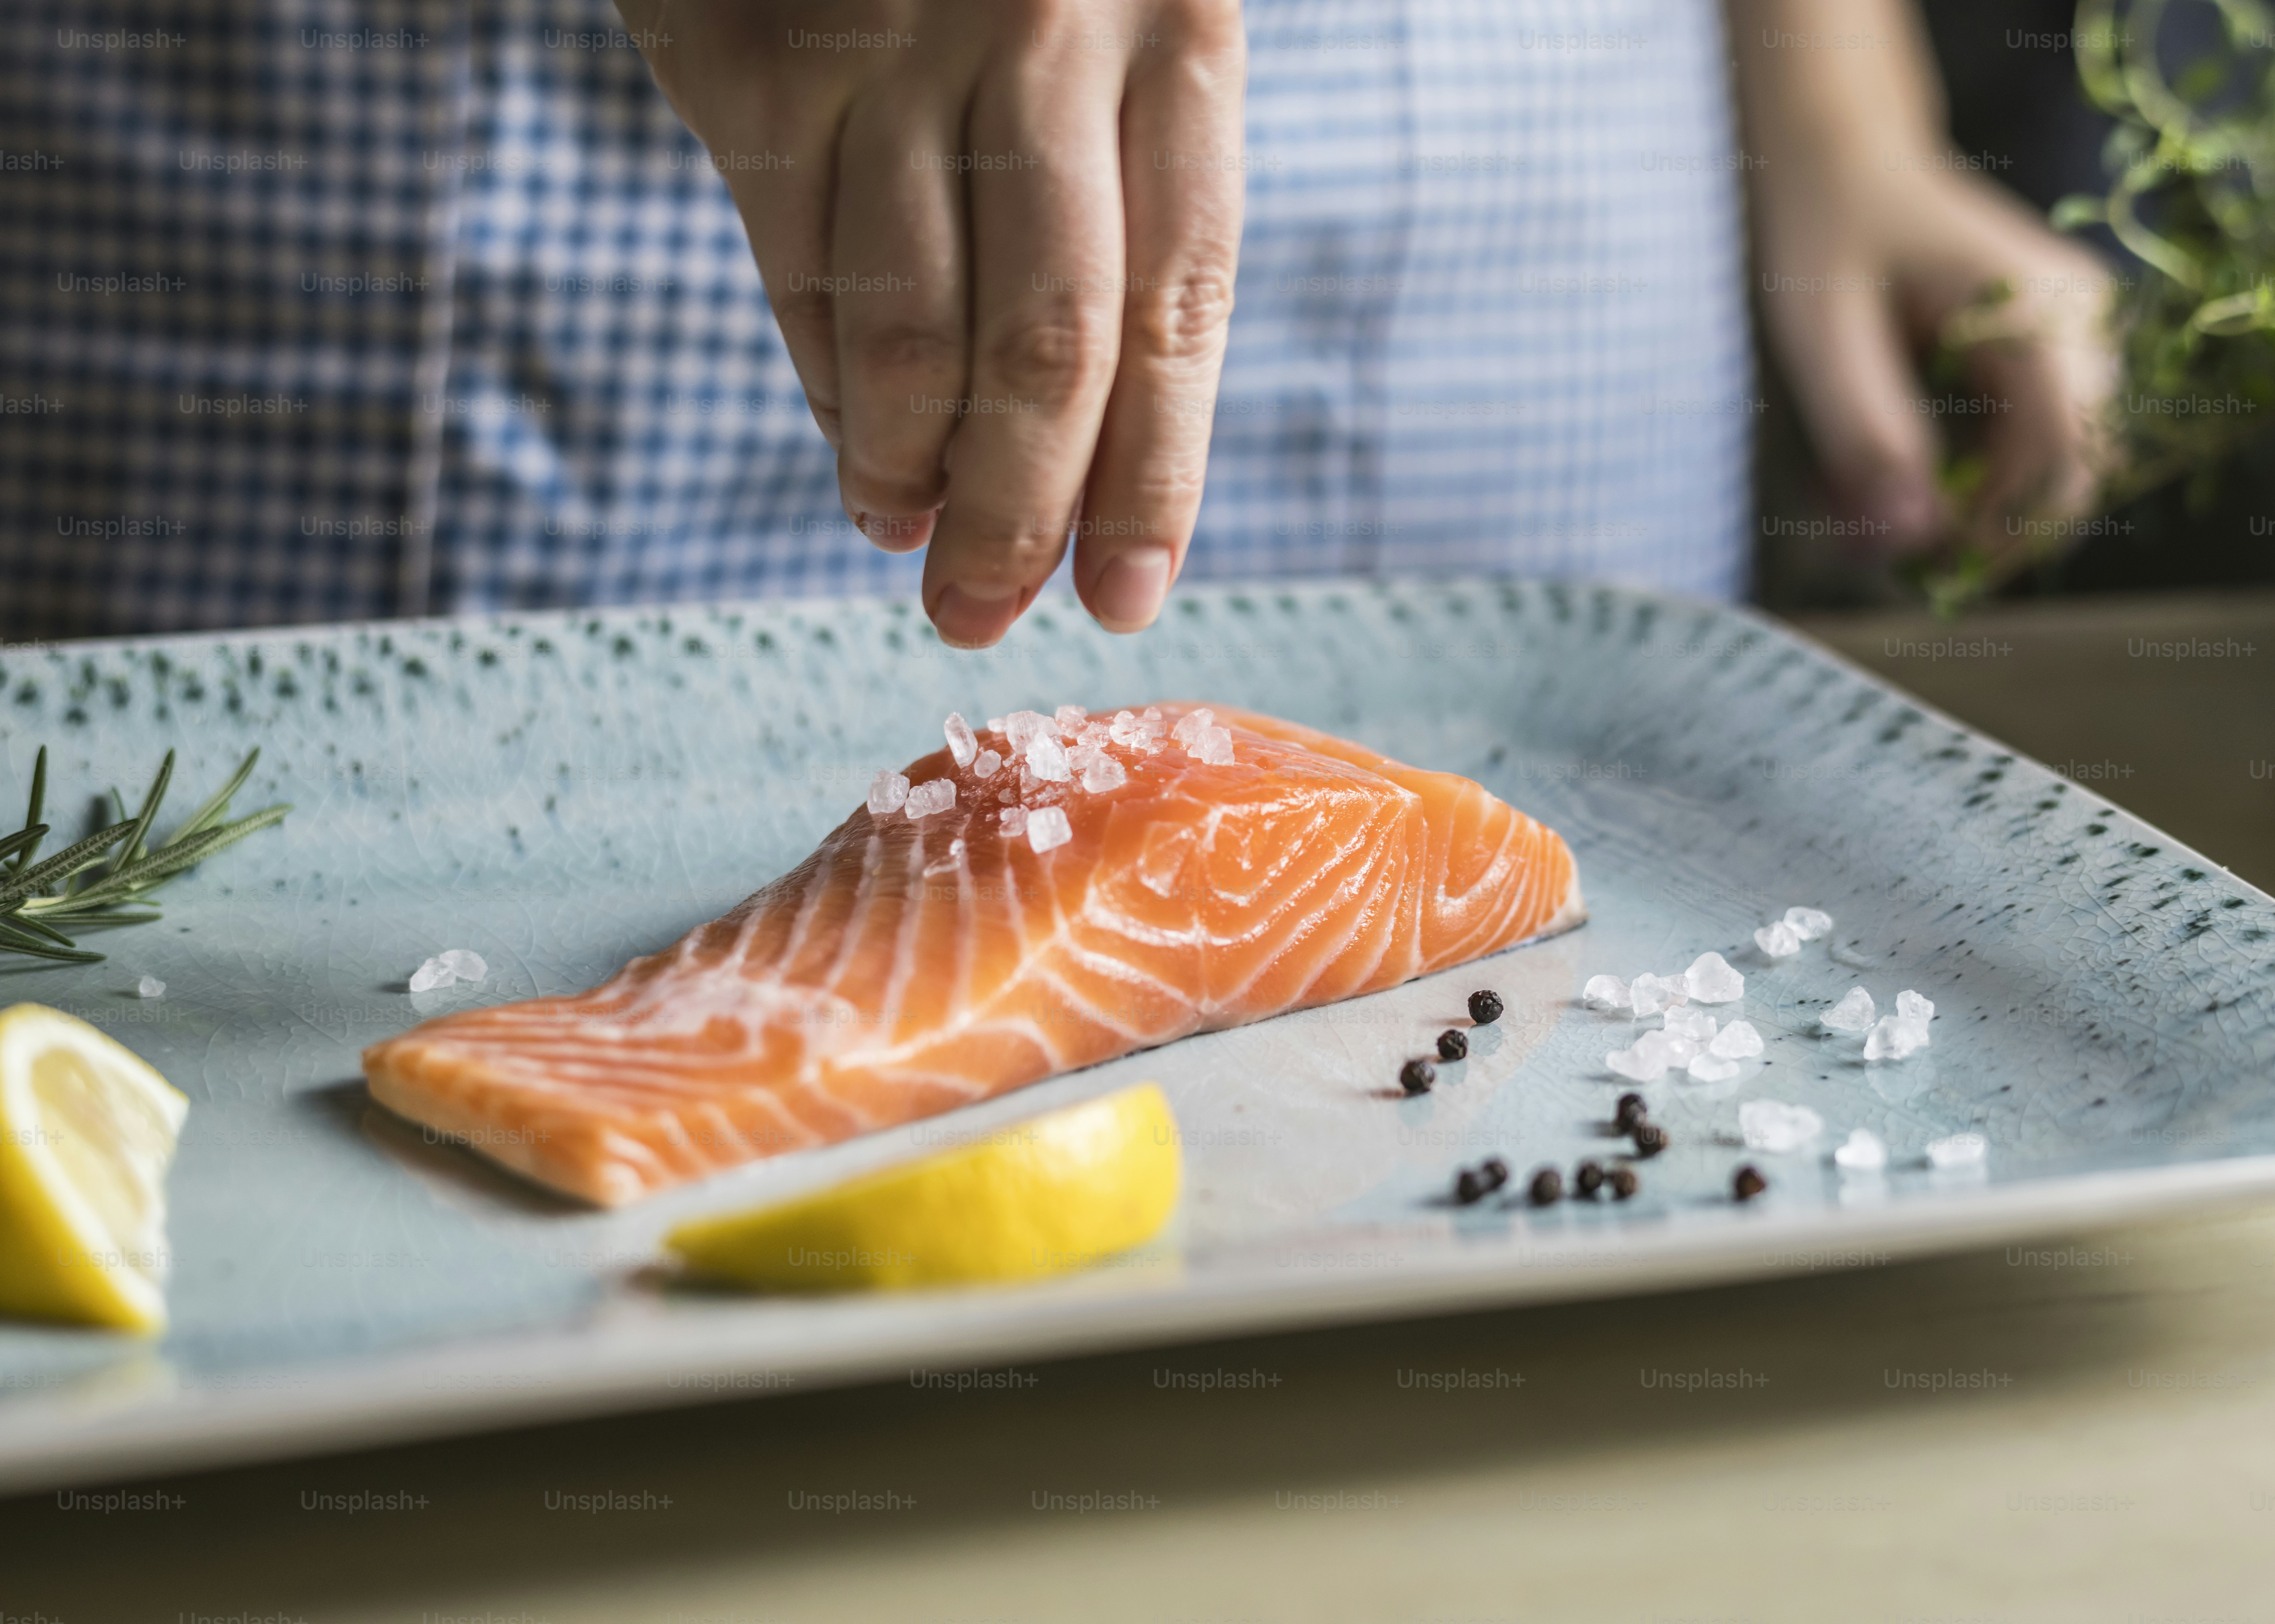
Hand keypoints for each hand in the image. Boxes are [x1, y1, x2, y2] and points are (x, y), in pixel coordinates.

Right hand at [613, 0, 1247, 645]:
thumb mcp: (1113, 39)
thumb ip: (1117, 212)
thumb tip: (1083, 468)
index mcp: (1176, 40)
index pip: (1178, 305)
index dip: (1154, 474)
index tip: (1128, 595)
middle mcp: (1048, 41)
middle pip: (1049, 341)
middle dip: (1020, 511)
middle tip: (985, 616)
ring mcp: (896, 48)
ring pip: (912, 324)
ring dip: (911, 470)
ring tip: (913, 550)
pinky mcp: (761, 67)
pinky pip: (802, 272)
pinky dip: (832, 391)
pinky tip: (860, 460)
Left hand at [1750, 147, 2119, 562]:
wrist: (1845, 169)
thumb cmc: (1827, 236)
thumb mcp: (1822, 336)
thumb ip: (1866, 434)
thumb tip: (1910, 539)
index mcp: (2041, 310)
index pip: (2063, 459)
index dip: (1999, 529)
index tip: (1916, 559)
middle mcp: (2079, 324)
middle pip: (2064, 477)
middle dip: (1976, 530)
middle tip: (1875, 545)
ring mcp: (2071, 340)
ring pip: (2042, 473)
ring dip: (1959, 511)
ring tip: (1860, 508)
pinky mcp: (2044, 359)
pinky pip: (2020, 449)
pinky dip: (1956, 479)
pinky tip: (1883, 475)